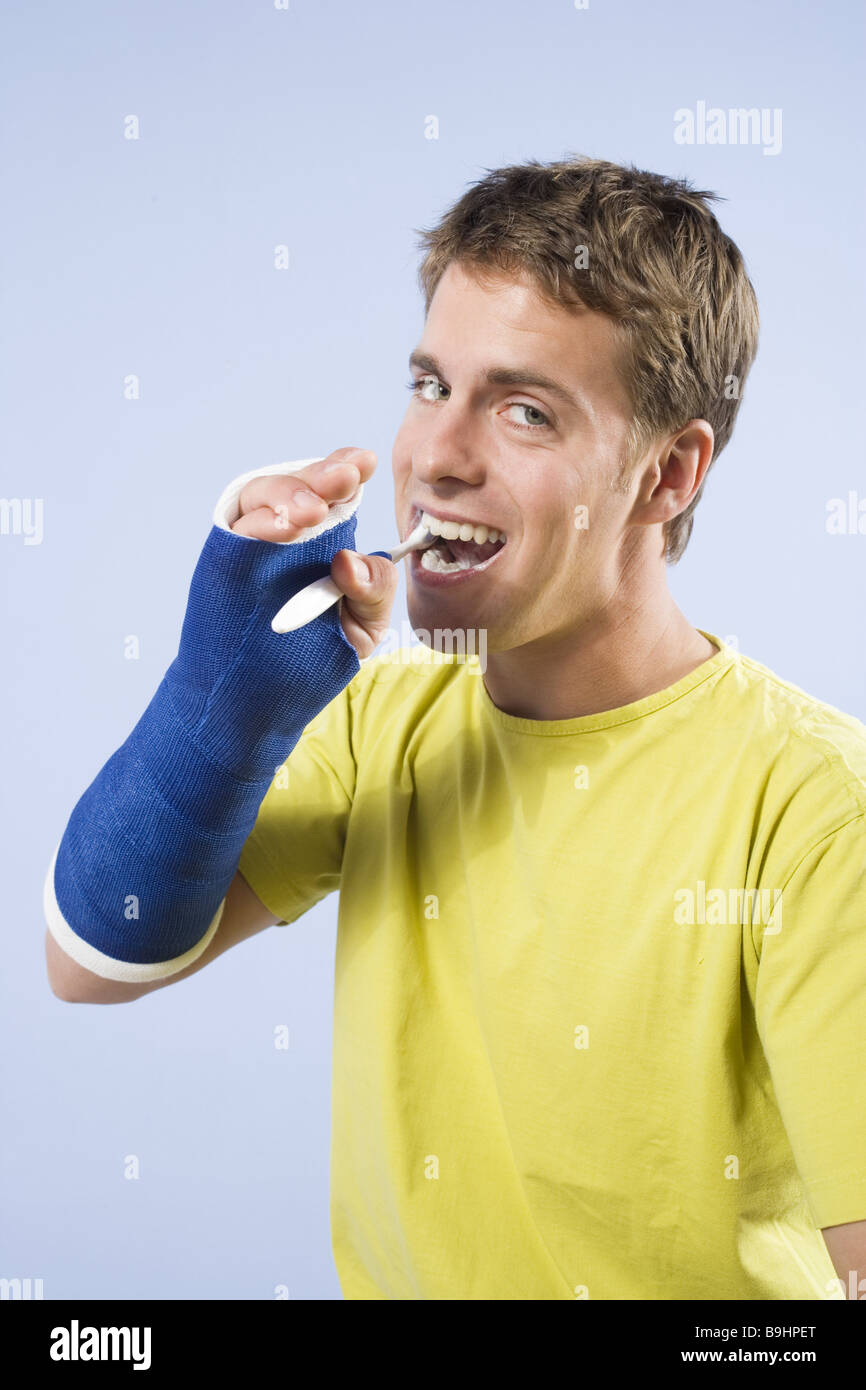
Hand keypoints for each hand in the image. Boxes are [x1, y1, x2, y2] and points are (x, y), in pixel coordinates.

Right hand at [230, 446, 397, 659]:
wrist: (268, 696)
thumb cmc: (318, 651)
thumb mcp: (366, 623)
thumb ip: (374, 590)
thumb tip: (349, 561)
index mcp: (325, 536)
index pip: (334, 491)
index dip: (346, 468)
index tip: (364, 462)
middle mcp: (288, 532)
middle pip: (297, 485)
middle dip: (321, 476)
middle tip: (345, 478)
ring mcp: (253, 545)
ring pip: (260, 498)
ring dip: (287, 496)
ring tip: (313, 512)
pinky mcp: (224, 563)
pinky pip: (234, 533)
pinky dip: (257, 525)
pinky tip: (281, 528)